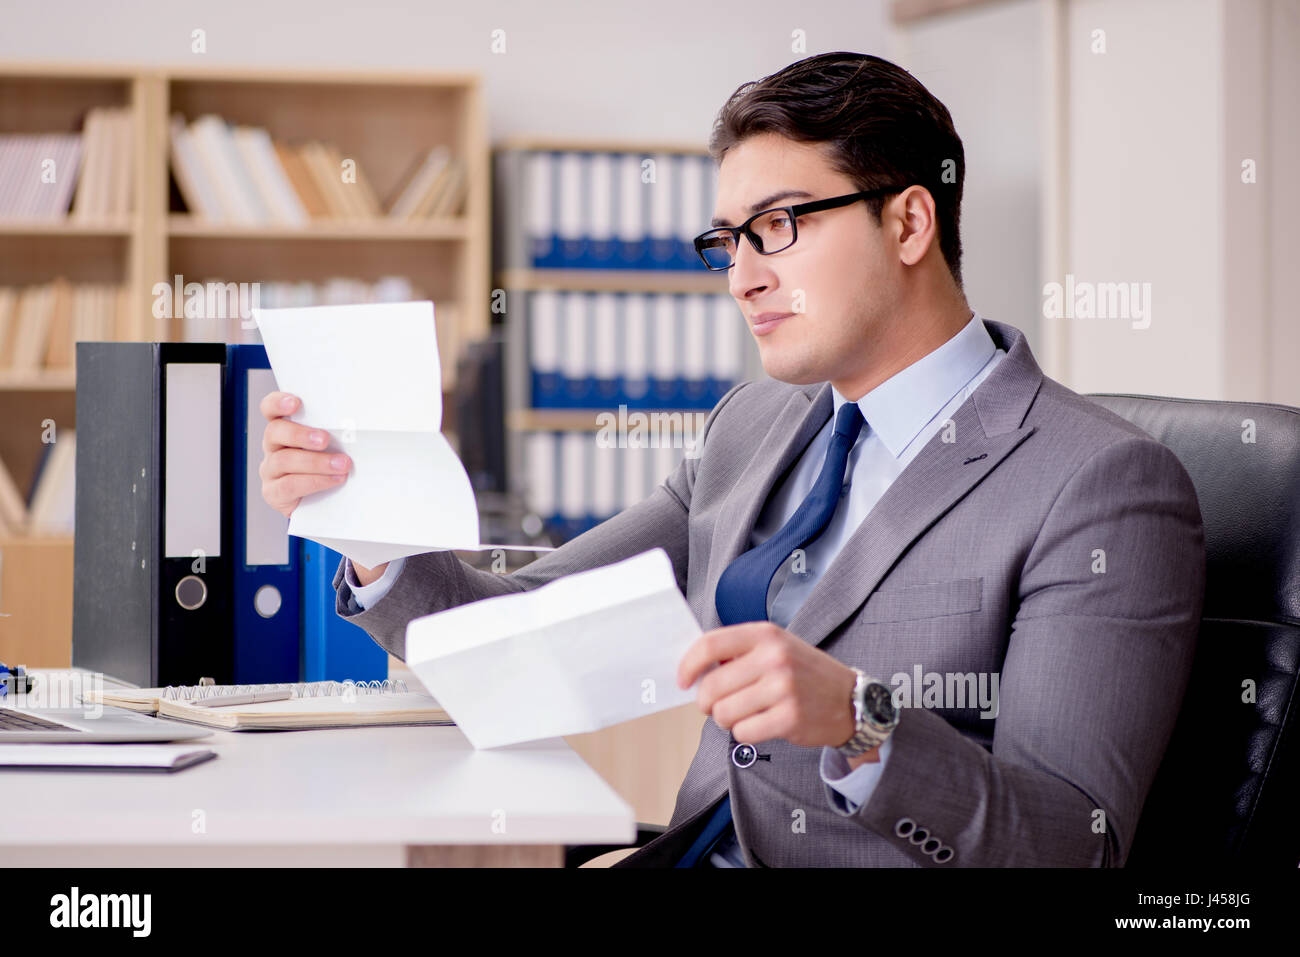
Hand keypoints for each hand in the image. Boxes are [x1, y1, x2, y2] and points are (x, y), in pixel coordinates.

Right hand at [258, 391, 351, 519]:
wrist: (324, 502)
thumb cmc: (329, 465)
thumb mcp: (332, 445)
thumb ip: (335, 433)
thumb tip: (356, 427)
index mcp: (284, 428)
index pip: (270, 409)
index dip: (278, 403)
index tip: (295, 403)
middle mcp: (273, 447)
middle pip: (275, 432)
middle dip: (301, 435)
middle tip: (325, 439)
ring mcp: (270, 470)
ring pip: (284, 460)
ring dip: (316, 462)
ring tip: (341, 464)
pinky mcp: (273, 492)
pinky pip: (289, 485)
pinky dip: (315, 481)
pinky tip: (334, 479)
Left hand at [677, 621, 865, 751]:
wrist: (851, 699)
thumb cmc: (804, 673)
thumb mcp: (775, 647)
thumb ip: (737, 653)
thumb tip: (694, 671)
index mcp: (766, 634)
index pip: (710, 645)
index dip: (688, 665)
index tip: (682, 680)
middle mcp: (774, 657)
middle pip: (712, 687)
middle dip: (707, 702)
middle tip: (718, 705)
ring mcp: (783, 688)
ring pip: (724, 714)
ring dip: (728, 720)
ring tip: (747, 713)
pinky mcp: (789, 718)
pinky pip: (743, 733)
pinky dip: (745, 733)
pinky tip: (762, 724)